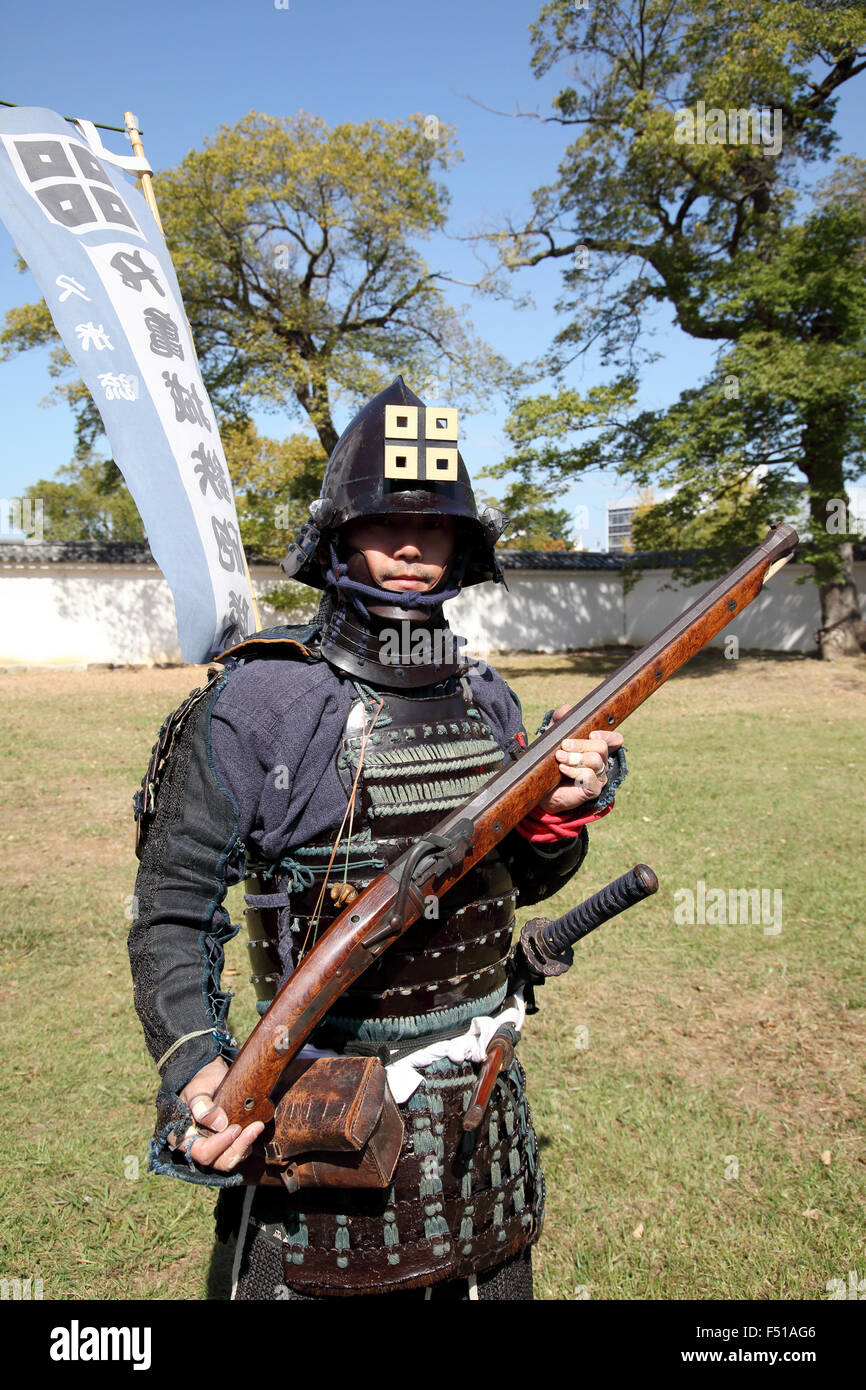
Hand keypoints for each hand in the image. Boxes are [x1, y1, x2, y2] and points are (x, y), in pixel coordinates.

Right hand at [168, 1057, 264, 1172]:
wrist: (212, 1078)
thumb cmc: (201, 1083)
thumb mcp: (197, 1088)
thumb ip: (202, 1104)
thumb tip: (220, 1124)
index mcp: (183, 1137)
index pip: (201, 1152)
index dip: (219, 1144)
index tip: (235, 1128)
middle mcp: (197, 1147)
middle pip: (218, 1161)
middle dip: (237, 1147)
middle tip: (254, 1128)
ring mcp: (213, 1148)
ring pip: (230, 1160)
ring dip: (245, 1146)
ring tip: (257, 1126)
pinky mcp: (226, 1145)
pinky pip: (238, 1153)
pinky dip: (247, 1143)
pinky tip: (255, 1128)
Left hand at [533, 706, 624, 815]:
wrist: (542, 789)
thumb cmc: (551, 762)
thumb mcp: (553, 738)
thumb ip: (559, 722)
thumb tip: (567, 709)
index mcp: (596, 748)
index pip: (615, 740)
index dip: (608, 735)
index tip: (592, 734)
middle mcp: (601, 762)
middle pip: (601, 747)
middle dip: (580, 744)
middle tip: (563, 746)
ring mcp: (599, 777)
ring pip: (595, 760)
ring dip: (575, 757)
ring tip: (560, 758)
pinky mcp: (592, 790)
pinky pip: (589, 776)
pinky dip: (575, 771)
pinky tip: (563, 769)